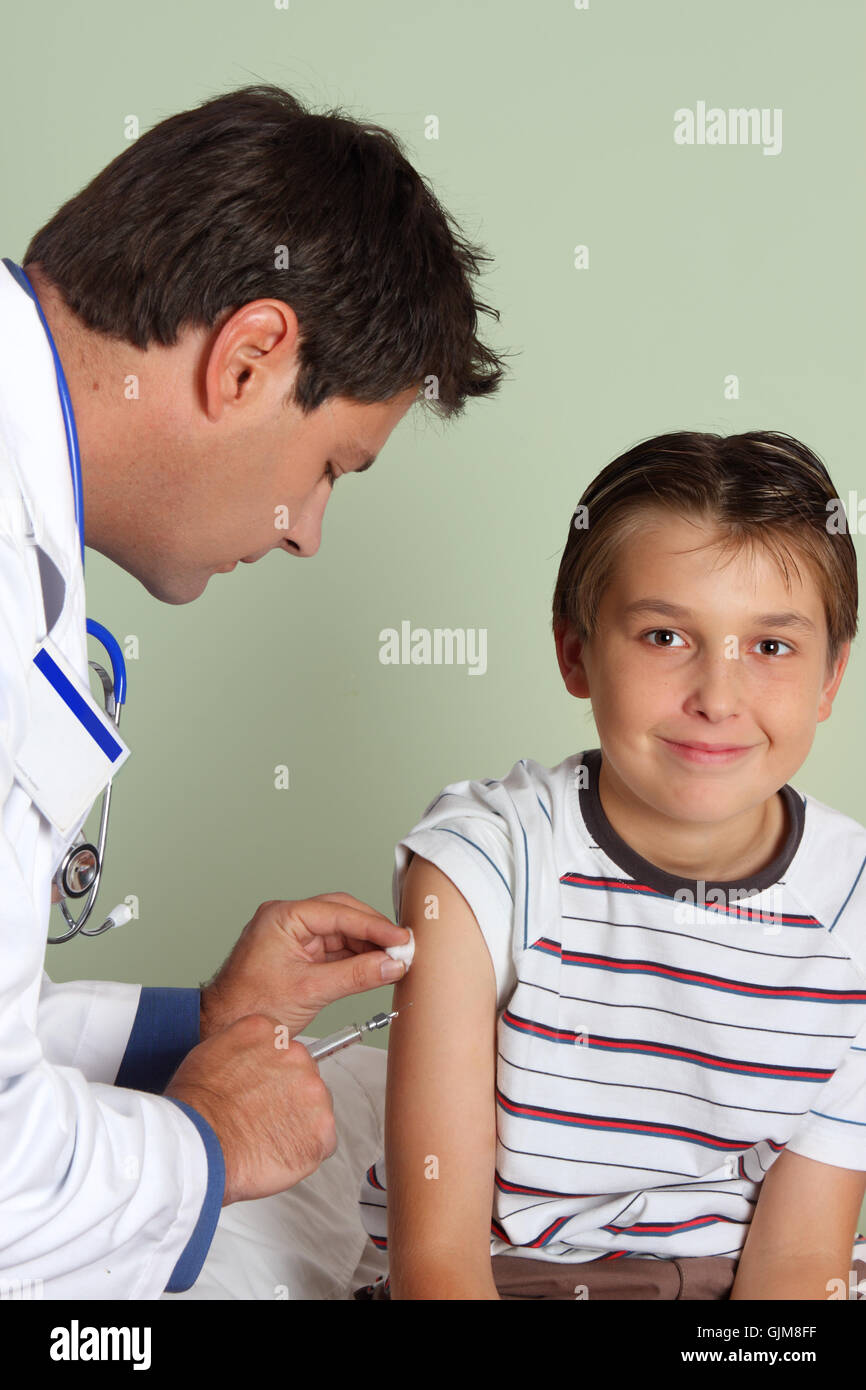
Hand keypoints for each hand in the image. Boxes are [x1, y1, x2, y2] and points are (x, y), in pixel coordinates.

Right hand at [166, 1013, 335, 1203]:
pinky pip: (322, 1141)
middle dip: (288, 1097)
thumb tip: (249, 1059)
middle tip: (262, 1117)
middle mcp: (296, 1054)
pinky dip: (304, 1150)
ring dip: (297, 1123)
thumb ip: (240, 1048)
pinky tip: (278, 1153)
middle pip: (303, 1075)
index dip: (272, 1075)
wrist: (198, 1146)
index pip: (284, 1048)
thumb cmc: (196, 1109)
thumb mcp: (209, 1054)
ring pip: (315, 1108)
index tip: (262, 1090)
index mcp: (268, 1032)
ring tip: (265, 1138)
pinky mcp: (322, 1128)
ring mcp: (313, 1091)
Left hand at [199, 894, 409, 1040]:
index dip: (375, 926)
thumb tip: (392, 965)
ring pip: (342, 933)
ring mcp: (293, 936)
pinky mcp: (298, 954)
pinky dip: (356, 959)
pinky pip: (334, 950)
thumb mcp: (310, 990)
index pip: (340, 912)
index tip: (402, 939)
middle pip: (343, 915)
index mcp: (284, 916)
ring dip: (368, 946)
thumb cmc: (249, 1007)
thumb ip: (356, 975)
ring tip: (395, 961)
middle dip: (375, 932)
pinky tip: (376, 967)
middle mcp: (288, 920)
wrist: (220, 1028)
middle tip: (404, 948)